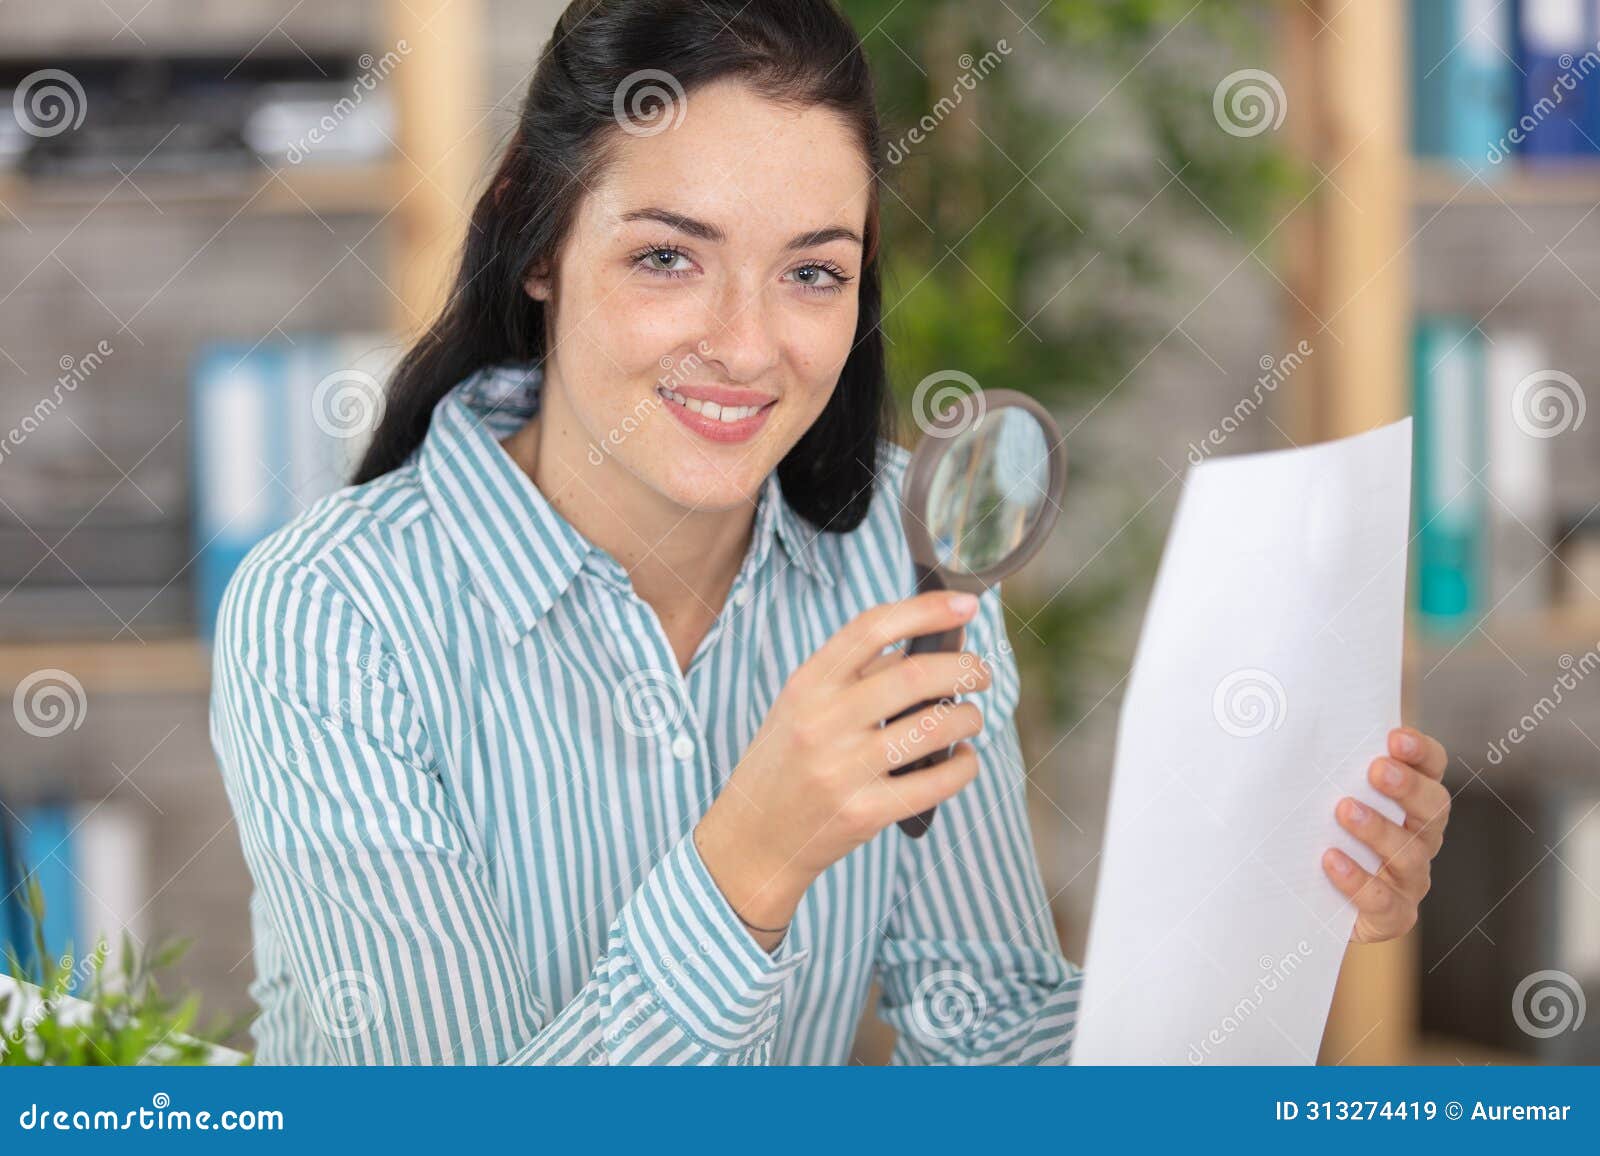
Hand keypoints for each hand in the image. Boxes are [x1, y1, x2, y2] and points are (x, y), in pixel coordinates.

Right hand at [694, 590, 992, 947]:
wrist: (753, 838)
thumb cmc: (785, 764)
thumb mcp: (801, 707)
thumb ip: (856, 674)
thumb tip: (932, 641)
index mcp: (807, 685)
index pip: (872, 628)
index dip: (926, 609)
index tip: (966, 604)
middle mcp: (823, 721)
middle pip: (914, 675)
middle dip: (965, 669)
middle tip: (980, 674)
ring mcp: (842, 770)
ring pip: (934, 728)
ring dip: (969, 718)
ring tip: (971, 718)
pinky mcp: (864, 813)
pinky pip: (936, 782)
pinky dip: (965, 765)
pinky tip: (963, 759)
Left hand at [1322, 727, 1450, 943]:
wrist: (1308, 905)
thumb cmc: (1316, 835)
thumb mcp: (1319, 797)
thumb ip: (1321, 765)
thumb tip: (1284, 719)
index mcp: (1409, 802)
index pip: (1430, 768)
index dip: (1421, 752)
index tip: (1395, 737)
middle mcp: (1419, 838)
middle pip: (1433, 809)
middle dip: (1408, 787)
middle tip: (1377, 770)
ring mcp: (1409, 879)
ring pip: (1410, 854)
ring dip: (1380, 830)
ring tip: (1345, 810)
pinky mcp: (1393, 916)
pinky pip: (1385, 902)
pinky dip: (1360, 881)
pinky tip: (1332, 860)